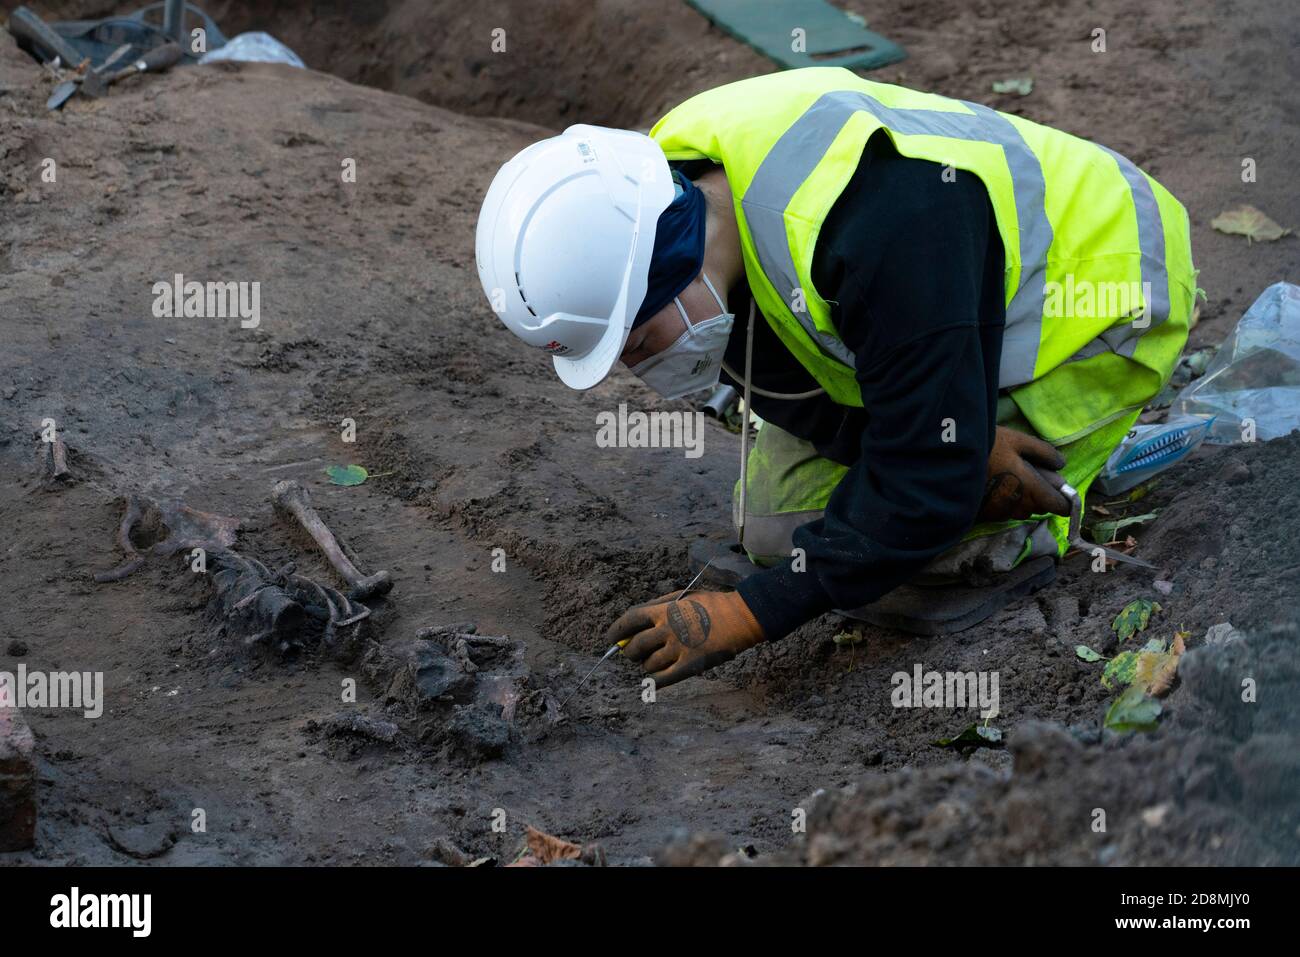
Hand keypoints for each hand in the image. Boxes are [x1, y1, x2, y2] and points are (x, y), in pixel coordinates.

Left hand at [605, 590, 764, 687]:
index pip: (629, 621)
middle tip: (631, 653)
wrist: (741, 617)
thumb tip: (635, 621)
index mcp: (664, 611)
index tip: (611, 639)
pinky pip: (663, 679)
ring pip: (648, 664)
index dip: (616, 631)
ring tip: (652, 662)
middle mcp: (668, 630)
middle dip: (629, 652)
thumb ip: (659, 606)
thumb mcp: (683, 596)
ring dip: (645, 665)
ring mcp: (679, 649)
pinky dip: (654, 681)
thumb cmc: (712, 605)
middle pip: (635, 646)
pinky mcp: (691, 665)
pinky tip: (653, 681)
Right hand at [978, 426, 1070, 521]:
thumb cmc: (988, 445)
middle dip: (1041, 496)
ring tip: (1012, 479)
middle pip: (1041, 508)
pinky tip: (997, 486)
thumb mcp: (1018, 440)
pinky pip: (1005, 512)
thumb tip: (1061, 465)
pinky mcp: (987, 514)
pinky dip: (1007, 502)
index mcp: (1032, 488)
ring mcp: (1002, 511)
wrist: (952, 457)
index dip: (1065, 502)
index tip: (1063, 493)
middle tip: (1031, 475)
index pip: (1058, 506)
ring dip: (1024, 500)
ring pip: (1022, 511)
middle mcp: (1019, 505)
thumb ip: (1044, 452)